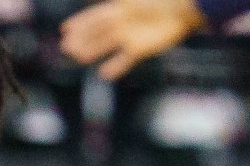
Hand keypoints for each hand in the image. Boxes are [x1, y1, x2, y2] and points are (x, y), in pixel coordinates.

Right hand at [60, 0, 206, 79]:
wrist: (184, 9)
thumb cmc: (160, 0)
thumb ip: (116, 3)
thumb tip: (111, 6)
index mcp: (120, 8)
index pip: (95, 15)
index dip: (80, 21)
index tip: (65, 29)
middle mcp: (123, 23)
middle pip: (97, 32)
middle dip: (82, 38)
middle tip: (67, 47)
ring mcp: (131, 36)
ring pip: (107, 45)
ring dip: (93, 51)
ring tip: (80, 58)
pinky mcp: (141, 49)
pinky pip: (125, 60)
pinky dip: (115, 67)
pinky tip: (104, 74)